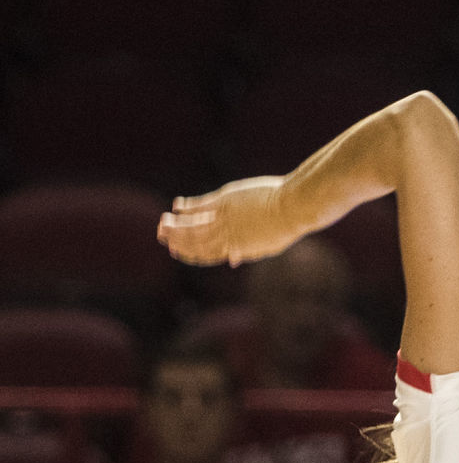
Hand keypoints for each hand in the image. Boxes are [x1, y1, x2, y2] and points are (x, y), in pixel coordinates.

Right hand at [157, 177, 296, 267]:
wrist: (293, 207)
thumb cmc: (284, 227)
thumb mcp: (265, 247)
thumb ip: (246, 253)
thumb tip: (232, 261)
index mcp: (235, 249)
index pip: (205, 256)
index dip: (188, 254)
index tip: (176, 251)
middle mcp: (226, 236)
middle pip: (194, 241)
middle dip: (175, 239)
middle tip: (161, 235)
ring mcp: (224, 218)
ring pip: (192, 225)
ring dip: (175, 225)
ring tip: (163, 221)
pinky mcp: (225, 201)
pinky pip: (201, 205)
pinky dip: (187, 206)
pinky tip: (178, 204)